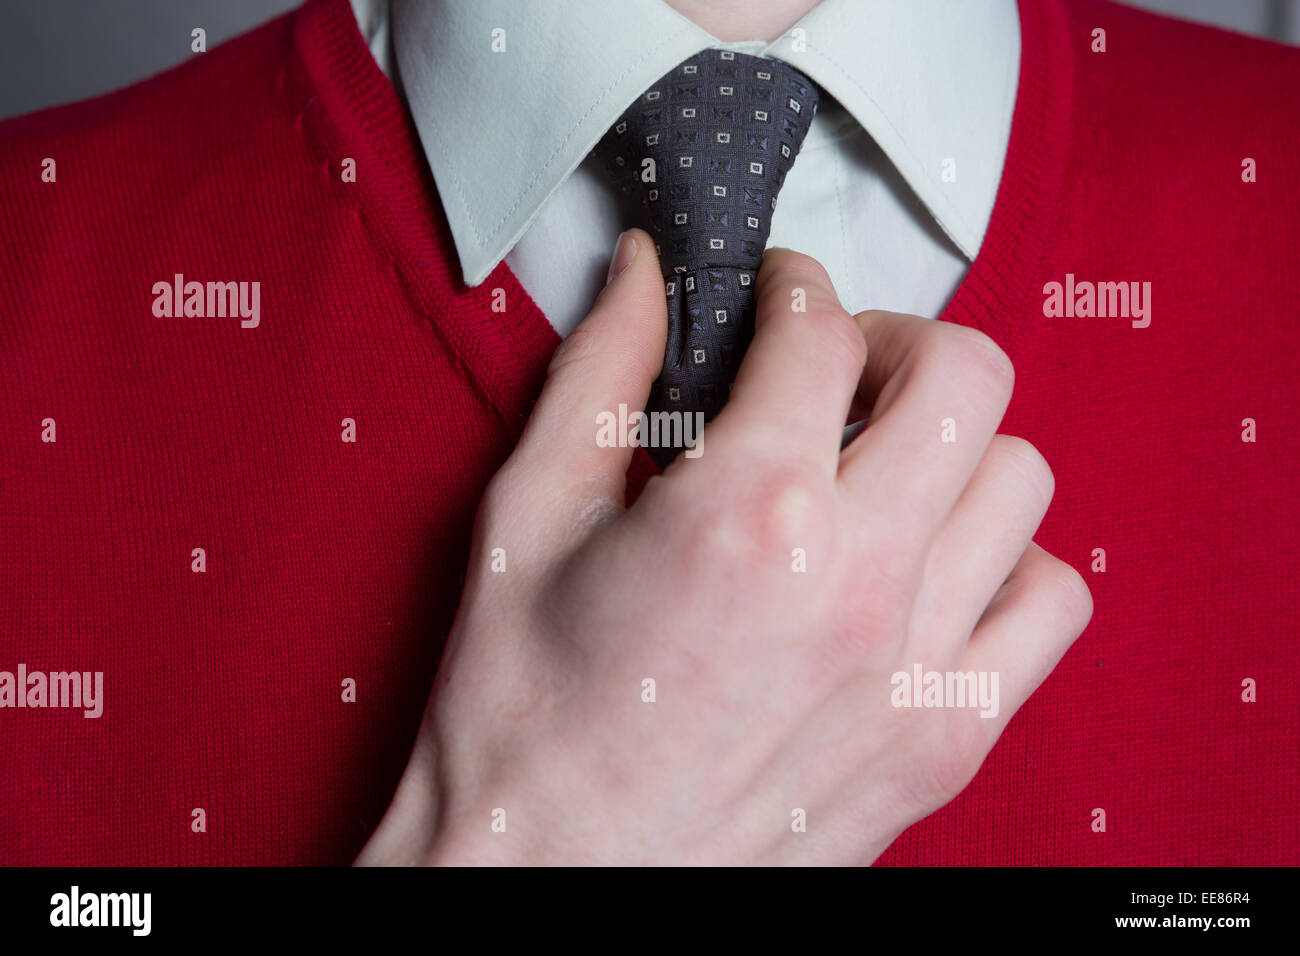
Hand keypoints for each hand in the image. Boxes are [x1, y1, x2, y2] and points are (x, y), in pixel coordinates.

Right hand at [356, 229, 1092, 864]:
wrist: (548, 885)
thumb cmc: (522, 722)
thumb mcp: (530, 521)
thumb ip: (599, 378)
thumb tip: (644, 281)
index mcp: (747, 511)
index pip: (822, 333)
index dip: (795, 286)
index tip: (778, 295)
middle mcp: (856, 579)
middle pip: (963, 376)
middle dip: (898, 340)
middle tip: (840, 367)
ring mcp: (916, 664)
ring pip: (1019, 477)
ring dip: (954, 444)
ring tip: (883, 465)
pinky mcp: (943, 737)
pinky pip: (1049, 604)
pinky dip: (1008, 559)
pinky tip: (930, 565)